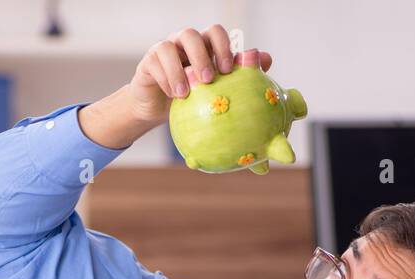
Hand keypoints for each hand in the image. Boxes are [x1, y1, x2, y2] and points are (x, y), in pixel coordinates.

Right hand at [127, 25, 250, 125]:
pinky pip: (155, 63)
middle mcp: (183, 44)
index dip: (223, 46)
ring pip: (168, 46)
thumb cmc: (191, 98)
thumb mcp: (216, 89)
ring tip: (186, 93)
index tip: (228, 70)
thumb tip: (266, 60)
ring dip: (179, 69)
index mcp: (203, 46)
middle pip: (192, 35)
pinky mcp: (148, 62)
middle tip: (209, 80)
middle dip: (201, 56)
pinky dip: (165, 79)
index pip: (214, 32)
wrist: (159, 110)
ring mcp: (164, 50)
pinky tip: (174, 96)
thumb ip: (239, 74)